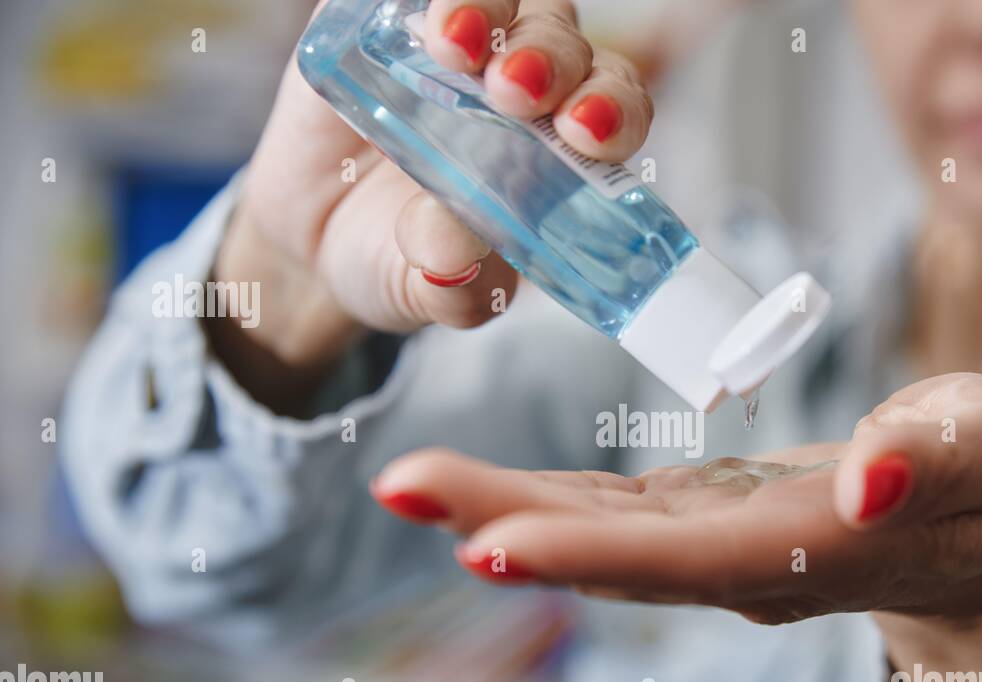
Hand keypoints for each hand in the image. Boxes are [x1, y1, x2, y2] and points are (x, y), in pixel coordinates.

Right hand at [211, 0, 652, 408]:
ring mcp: (457, 45)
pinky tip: (416, 13)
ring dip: (488, 8)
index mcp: (559, 149)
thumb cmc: (401, 262)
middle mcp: (521, 84)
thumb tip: (451, 254)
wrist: (312, 242)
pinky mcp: (386, 18)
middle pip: (563, 43)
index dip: (613, 111)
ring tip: (455, 46)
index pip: (613, 111)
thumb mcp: (430, 295)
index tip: (585, 131)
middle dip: (551, 58)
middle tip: (515, 92)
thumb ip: (453, 290)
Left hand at [372, 372, 981, 681]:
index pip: (689, 558)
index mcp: (813, 545)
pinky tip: (474, 488)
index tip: (489, 545)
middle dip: (507, 526)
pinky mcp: (699, 520)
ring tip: (408, 486)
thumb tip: (867, 476)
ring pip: (599, 534)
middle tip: (399, 489)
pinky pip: (611, 512)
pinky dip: (541, 498)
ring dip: (500, 512)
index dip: (591, 552)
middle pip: (615, 555)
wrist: (967, 534)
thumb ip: (937, 460)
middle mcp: (745, 563)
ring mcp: (714, 547)